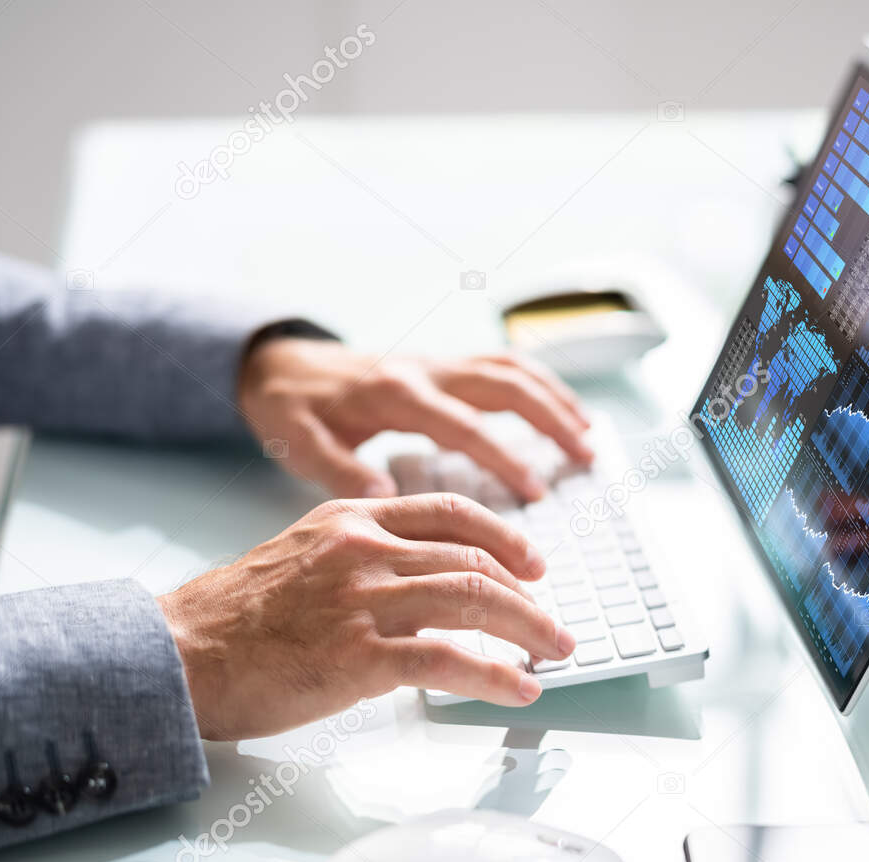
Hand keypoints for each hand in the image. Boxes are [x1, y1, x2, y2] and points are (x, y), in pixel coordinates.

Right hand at [156, 494, 575, 739]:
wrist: (177, 657)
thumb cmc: (231, 621)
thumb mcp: (298, 559)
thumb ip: (357, 559)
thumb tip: (417, 587)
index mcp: (348, 519)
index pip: (448, 512)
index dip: (503, 536)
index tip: (532, 562)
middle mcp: (362, 548)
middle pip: (473, 558)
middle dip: (527, 593)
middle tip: (554, 623)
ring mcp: (362, 599)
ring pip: (473, 599)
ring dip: (527, 628)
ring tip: (554, 654)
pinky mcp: (359, 655)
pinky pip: (448, 660)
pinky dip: (494, 674)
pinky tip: (516, 688)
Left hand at [238, 338, 592, 500]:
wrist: (279, 361)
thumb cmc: (292, 408)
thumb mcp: (297, 441)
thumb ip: (336, 469)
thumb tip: (382, 493)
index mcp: (396, 395)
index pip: (464, 426)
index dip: (504, 458)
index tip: (536, 492)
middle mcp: (425, 371)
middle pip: (504, 385)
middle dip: (550, 419)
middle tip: (586, 457)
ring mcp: (437, 364)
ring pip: (511, 369)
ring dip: (555, 398)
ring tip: (589, 435)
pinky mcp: (443, 365)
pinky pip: (501, 367)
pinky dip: (539, 385)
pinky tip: (562, 411)